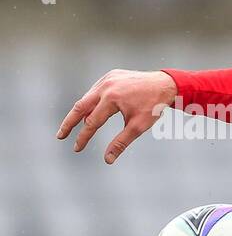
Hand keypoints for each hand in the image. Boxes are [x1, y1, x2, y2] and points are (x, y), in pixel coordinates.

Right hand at [56, 69, 177, 163]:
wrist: (166, 85)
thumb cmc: (154, 107)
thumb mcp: (138, 127)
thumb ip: (120, 143)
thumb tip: (107, 160)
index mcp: (111, 98)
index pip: (92, 122)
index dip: (83, 137)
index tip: (76, 149)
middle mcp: (105, 86)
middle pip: (80, 107)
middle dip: (69, 123)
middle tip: (60, 136)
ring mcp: (107, 79)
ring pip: (87, 98)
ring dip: (80, 112)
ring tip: (73, 126)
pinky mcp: (110, 76)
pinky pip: (96, 90)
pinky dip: (91, 101)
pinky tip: (90, 111)